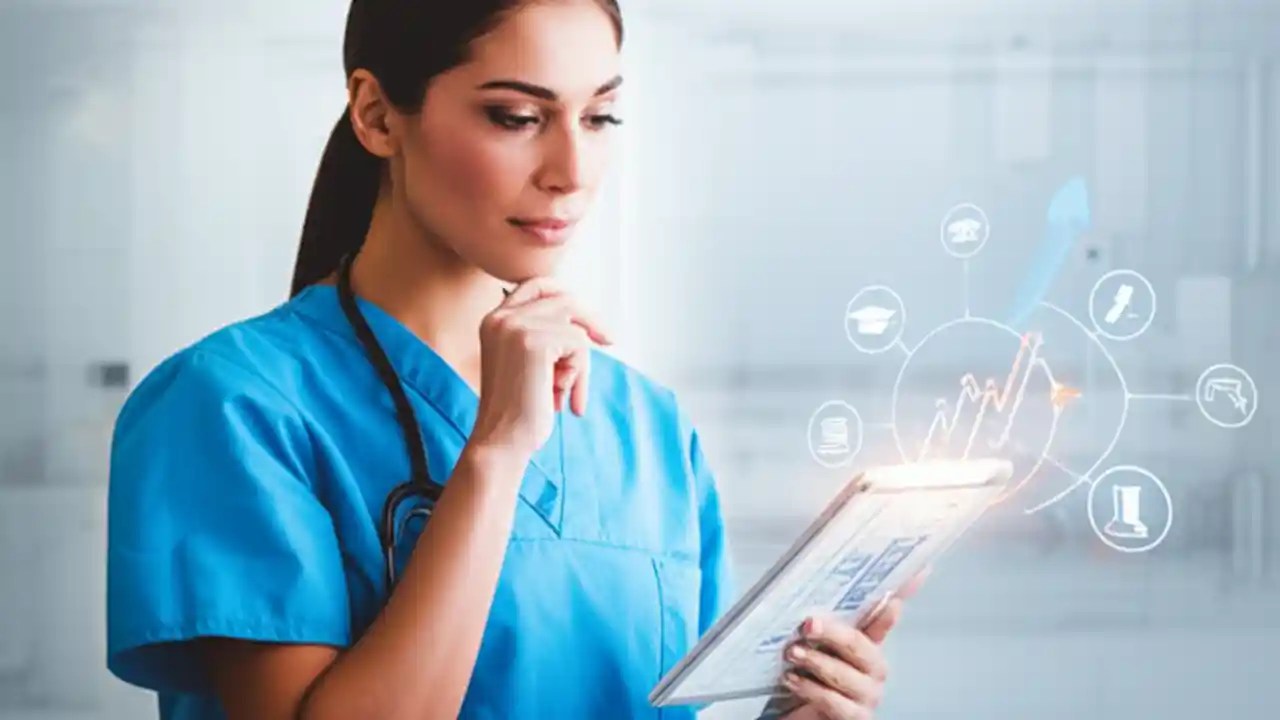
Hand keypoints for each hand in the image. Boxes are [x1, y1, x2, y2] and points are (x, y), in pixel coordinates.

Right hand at [469, 278, 611, 459]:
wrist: (501, 442)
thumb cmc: (519, 411)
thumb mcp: (529, 365)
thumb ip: (545, 337)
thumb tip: (586, 325)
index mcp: (494, 319)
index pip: (536, 284)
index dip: (567, 296)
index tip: (588, 321)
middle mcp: (501, 317)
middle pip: (563, 298)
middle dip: (590, 321)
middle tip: (609, 340)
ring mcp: (516, 327)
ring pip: (574, 327)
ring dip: (580, 362)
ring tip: (565, 391)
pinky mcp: (534, 342)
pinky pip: (579, 345)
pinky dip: (580, 374)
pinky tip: (563, 399)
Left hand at [777, 567, 930, 719]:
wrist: (801, 714)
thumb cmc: (810, 675)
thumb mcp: (816, 644)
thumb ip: (825, 621)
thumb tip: (836, 594)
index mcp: (869, 645)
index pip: (884, 619)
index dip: (893, 602)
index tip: (908, 579)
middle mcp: (875, 669)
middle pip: (859, 645)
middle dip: (832, 633)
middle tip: (807, 625)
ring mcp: (868, 695)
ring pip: (844, 675)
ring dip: (815, 662)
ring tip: (792, 653)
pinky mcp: (856, 718)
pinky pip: (834, 701)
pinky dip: (810, 689)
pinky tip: (792, 679)